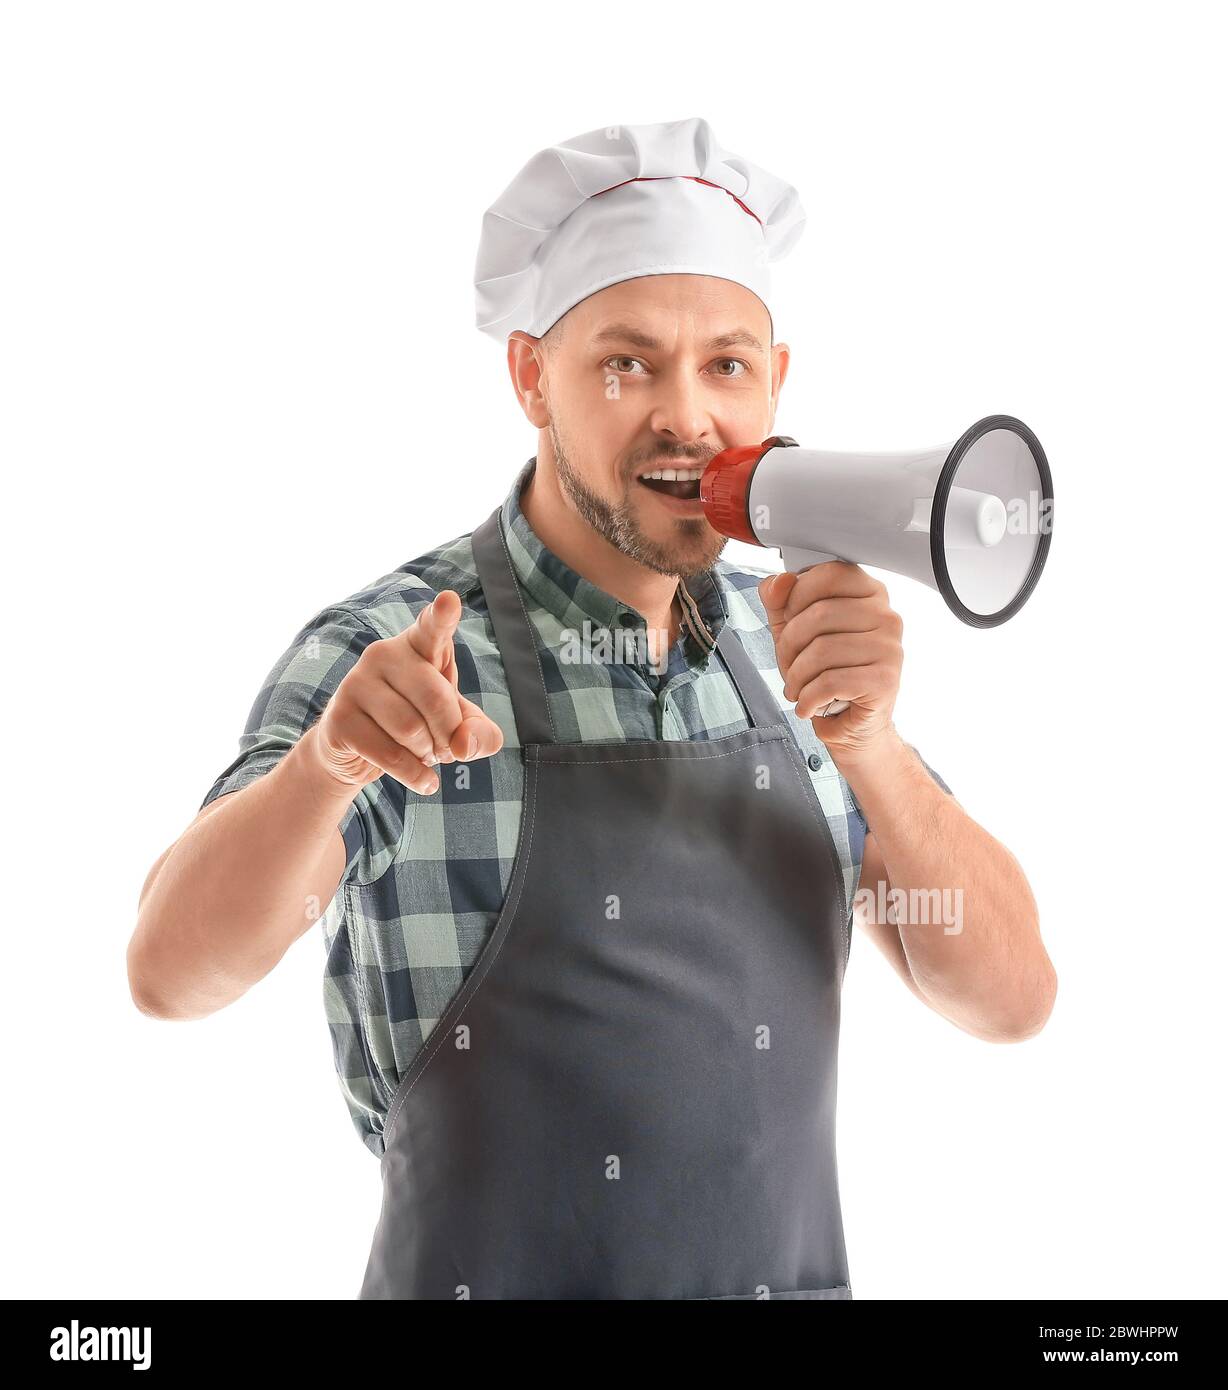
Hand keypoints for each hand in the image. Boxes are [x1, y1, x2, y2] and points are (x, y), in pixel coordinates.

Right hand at [310, 590, 503, 794]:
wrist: (357, 754)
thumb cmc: (420, 727)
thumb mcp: (461, 730)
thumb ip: (481, 734)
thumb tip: (463, 744)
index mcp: (418, 647)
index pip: (432, 628)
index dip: (442, 615)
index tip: (450, 601)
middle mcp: (384, 655)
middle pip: (435, 697)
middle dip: (449, 734)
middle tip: (447, 748)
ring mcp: (356, 683)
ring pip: (411, 729)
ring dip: (429, 754)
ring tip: (427, 755)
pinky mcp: (339, 718)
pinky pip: (389, 753)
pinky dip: (414, 775)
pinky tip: (424, 781)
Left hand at [758, 564, 902, 760]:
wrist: (852, 725)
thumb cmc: (827, 674)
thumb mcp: (793, 631)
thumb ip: (780, 601)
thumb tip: (779, 582)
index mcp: (869, 594)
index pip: (829, 574)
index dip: (797, 596)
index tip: (788, 620)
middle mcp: (886, 617)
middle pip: (819, 614)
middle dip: (789, 645)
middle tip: (788, 665)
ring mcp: (890, 648)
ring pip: (821, 650)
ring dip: (796, 676)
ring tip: (798, 688)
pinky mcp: (886, 680)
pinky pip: (830, 681)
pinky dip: (808, 698)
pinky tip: (808, 704)